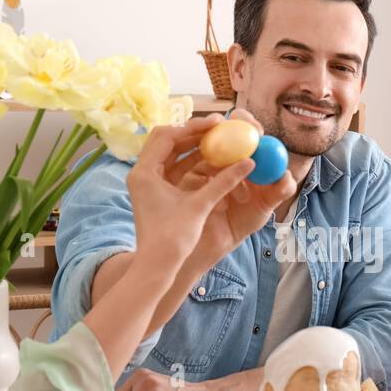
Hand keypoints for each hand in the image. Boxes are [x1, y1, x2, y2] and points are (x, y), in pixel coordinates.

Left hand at [125, 119, 263, 267]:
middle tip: (219, 128)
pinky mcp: (155, 192)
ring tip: (218, 142)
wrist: (157, 267)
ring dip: (193, 147)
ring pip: (170, 154)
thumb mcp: (201, 205)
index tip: (216, 124)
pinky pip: (173, 168)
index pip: (167, 136)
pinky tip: (211, 161)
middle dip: (193, 134)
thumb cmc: (173, 239)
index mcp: (144, 173)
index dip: (192, 127)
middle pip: (167, 141)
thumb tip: (248, 161)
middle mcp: (142, 174)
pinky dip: (190, 162)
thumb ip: (224, 181)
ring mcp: (147, 183)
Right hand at [167, 109, 297, 258]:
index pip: (245, 130)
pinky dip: (214, 187)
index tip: (256, 131)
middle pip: (222, 131)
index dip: (249, 124)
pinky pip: (199, 173)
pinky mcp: (189, 178)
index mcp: (243, 156)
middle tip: (245, 149)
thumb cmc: (243, 219)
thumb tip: (286, 175)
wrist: (217, 241)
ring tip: (243, 199)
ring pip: (212, 153)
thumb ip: (280, 191)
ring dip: (229, 173)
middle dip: (232, 132)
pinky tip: (223, 207)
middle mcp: (222, 156)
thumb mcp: (266, 206)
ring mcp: (204, 165)